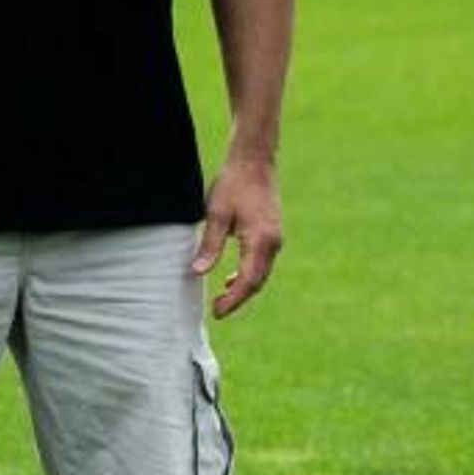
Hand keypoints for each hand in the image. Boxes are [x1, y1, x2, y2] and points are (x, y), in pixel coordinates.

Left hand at [192, 152, 281, 316]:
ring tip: (222, 299)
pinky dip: (248, 275)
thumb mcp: (216, 214)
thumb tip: (198, 272)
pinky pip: (262, 262)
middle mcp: (273, 243)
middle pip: (257, 281)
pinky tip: (230, 279)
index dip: (233, 300)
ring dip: (243, 288)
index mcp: (261, 240)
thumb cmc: (233, 184)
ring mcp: (275, 239)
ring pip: (261, 273)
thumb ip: (210, 245)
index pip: (247, 280)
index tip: (217, 312)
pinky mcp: (271, 234)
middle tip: (217, 311)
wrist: (254, 161)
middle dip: (238, 299)